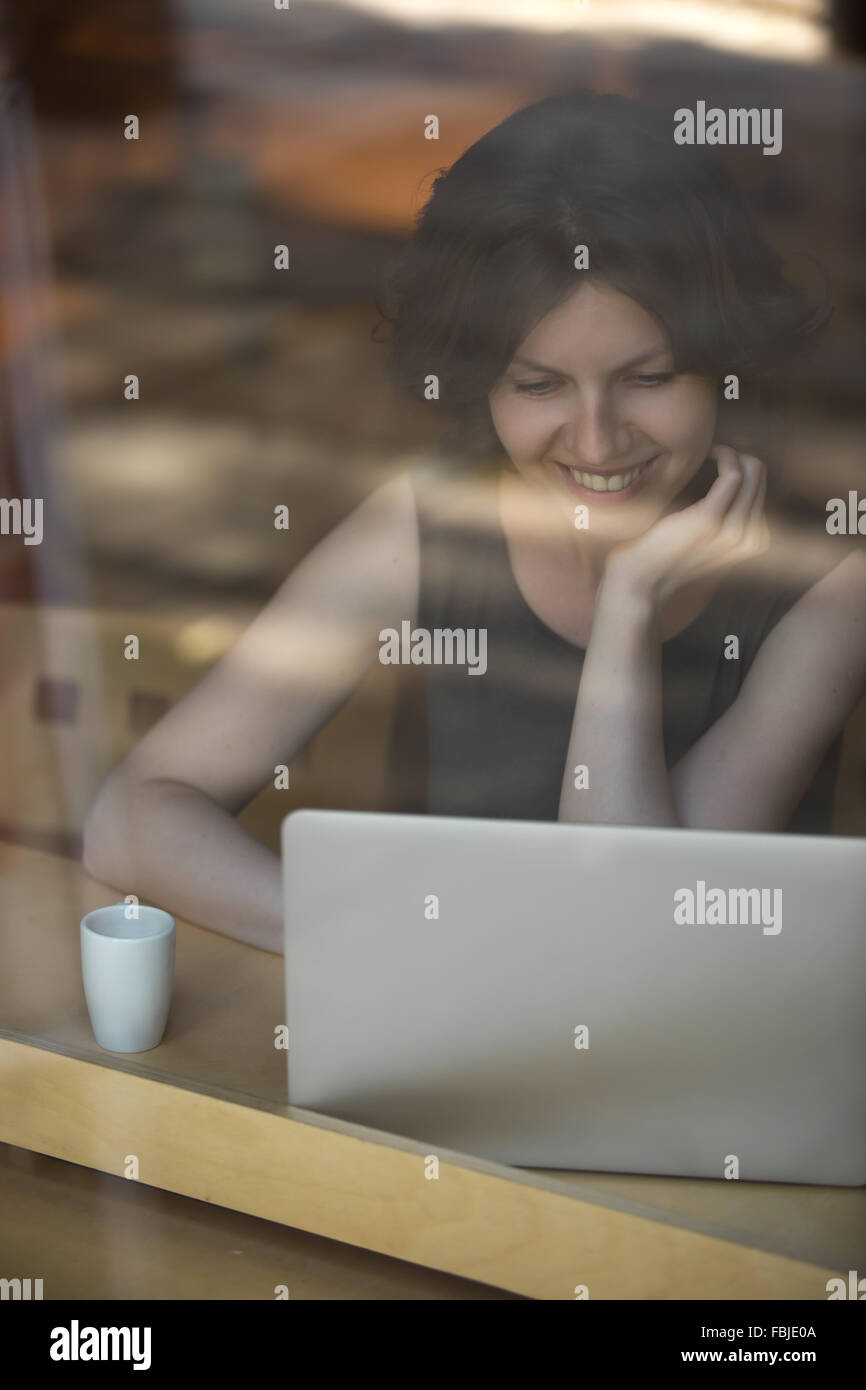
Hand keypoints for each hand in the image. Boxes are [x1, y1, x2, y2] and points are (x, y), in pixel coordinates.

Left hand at [602, 445, 769, 608]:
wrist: (643, 579)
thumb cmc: (669, 552)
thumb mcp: (709, 535)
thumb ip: (728, 515)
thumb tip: (737, 478)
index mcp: (754, 542)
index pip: (762, 488)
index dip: (743, 466)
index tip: (720, 458)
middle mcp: (752, 539)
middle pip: (760, 475)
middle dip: (738, 456)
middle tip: (712, 452)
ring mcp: (733, 531)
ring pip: (752, 471)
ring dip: (730, 453)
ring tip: (709, 453)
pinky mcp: (710, 520)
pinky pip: (733, 474)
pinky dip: (724, 455)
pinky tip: (708, 453)